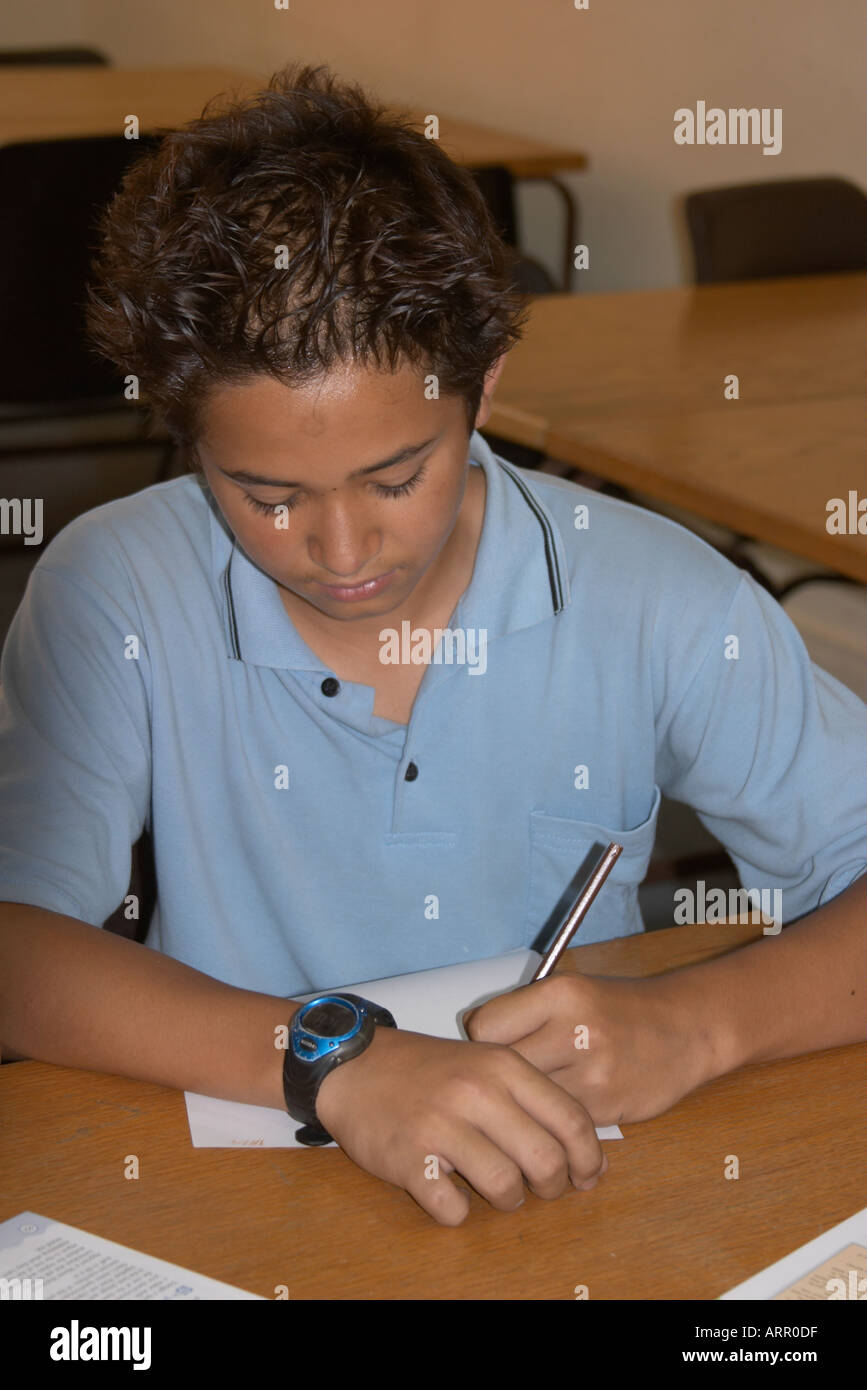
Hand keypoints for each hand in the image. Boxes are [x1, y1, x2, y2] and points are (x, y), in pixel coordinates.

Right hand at [315, 1026, 607, 1225]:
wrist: (355, 1066)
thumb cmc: (429, 1071)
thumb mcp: (487, 1064)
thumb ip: (533, 1100)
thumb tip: (583, 1154)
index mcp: (503, 1067)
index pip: (571, 1119)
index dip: (588, 1158)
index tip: (588, 1176)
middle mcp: (477, 1093)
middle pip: (545, 1159)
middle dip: (553, 1187)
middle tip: (543, 1189)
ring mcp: (440, 1125)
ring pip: (505, 1187)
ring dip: (508, 1201)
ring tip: (497, 1190)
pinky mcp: (408, 1158)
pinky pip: (452, 1209)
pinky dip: (457, 1211)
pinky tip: (452, 1192)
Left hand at [463, 971, 716, 1126]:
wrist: (686, 1028)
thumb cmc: (620, 1009)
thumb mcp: (573, 990)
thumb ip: (525, 1012)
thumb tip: (472, 1045)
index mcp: (560, 993)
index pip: (484, 1025)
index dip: (483, 1040)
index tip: (496, 1044)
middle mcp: (575, 1030)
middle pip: (502, 1068)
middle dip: (501, 1077)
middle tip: (512, 1076)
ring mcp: (592, 1072)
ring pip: (528, 1101)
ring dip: (527, 1102)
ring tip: (539, 1091)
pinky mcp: (606, 1107)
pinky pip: (557, 1121)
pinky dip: (554, 1118)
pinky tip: (566, 1104)